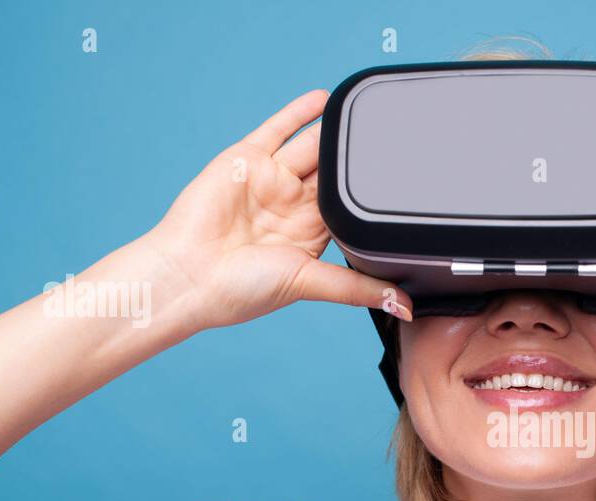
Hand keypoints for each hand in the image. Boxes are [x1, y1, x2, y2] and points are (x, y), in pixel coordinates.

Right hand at [140, 89, 412, 332]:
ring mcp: (271, 180)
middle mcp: (293, 206)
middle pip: (336, 174)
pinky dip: (301, 113)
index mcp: (311, 236)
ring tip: (366, 113)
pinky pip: (279, 129)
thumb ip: (358, 288)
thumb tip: (405, 308)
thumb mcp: (311, 284)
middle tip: (394, 138)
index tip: (407, 181)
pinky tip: (325, 98)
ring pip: (312, 148)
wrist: (187, 273)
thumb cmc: (241, 289)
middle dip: (360, 159)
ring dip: (336, 132)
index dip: (374, 195)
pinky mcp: (247, 158)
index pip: (352, 208)